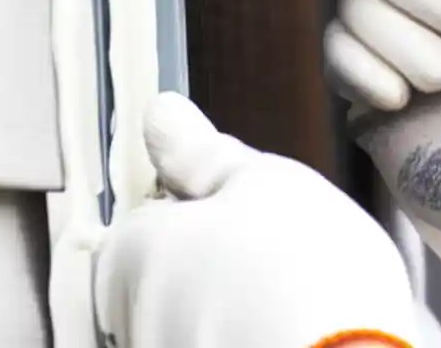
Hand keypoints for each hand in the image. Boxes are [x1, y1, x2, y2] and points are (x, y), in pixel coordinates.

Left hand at [94, 92, 416, 347]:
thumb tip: (160, 116)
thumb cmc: (308, 284)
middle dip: (217, 272)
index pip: (147, 223)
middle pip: (167, 284)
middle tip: (283, 268)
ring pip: (199, 327)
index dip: (201, 214)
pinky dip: (255, 343)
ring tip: (301, 318)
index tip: (248, 219)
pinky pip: (224, 346)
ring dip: (235, 320)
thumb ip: (205, 154)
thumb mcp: (266, 185)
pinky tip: (302, 345)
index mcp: (133, 254)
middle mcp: (133, 320)